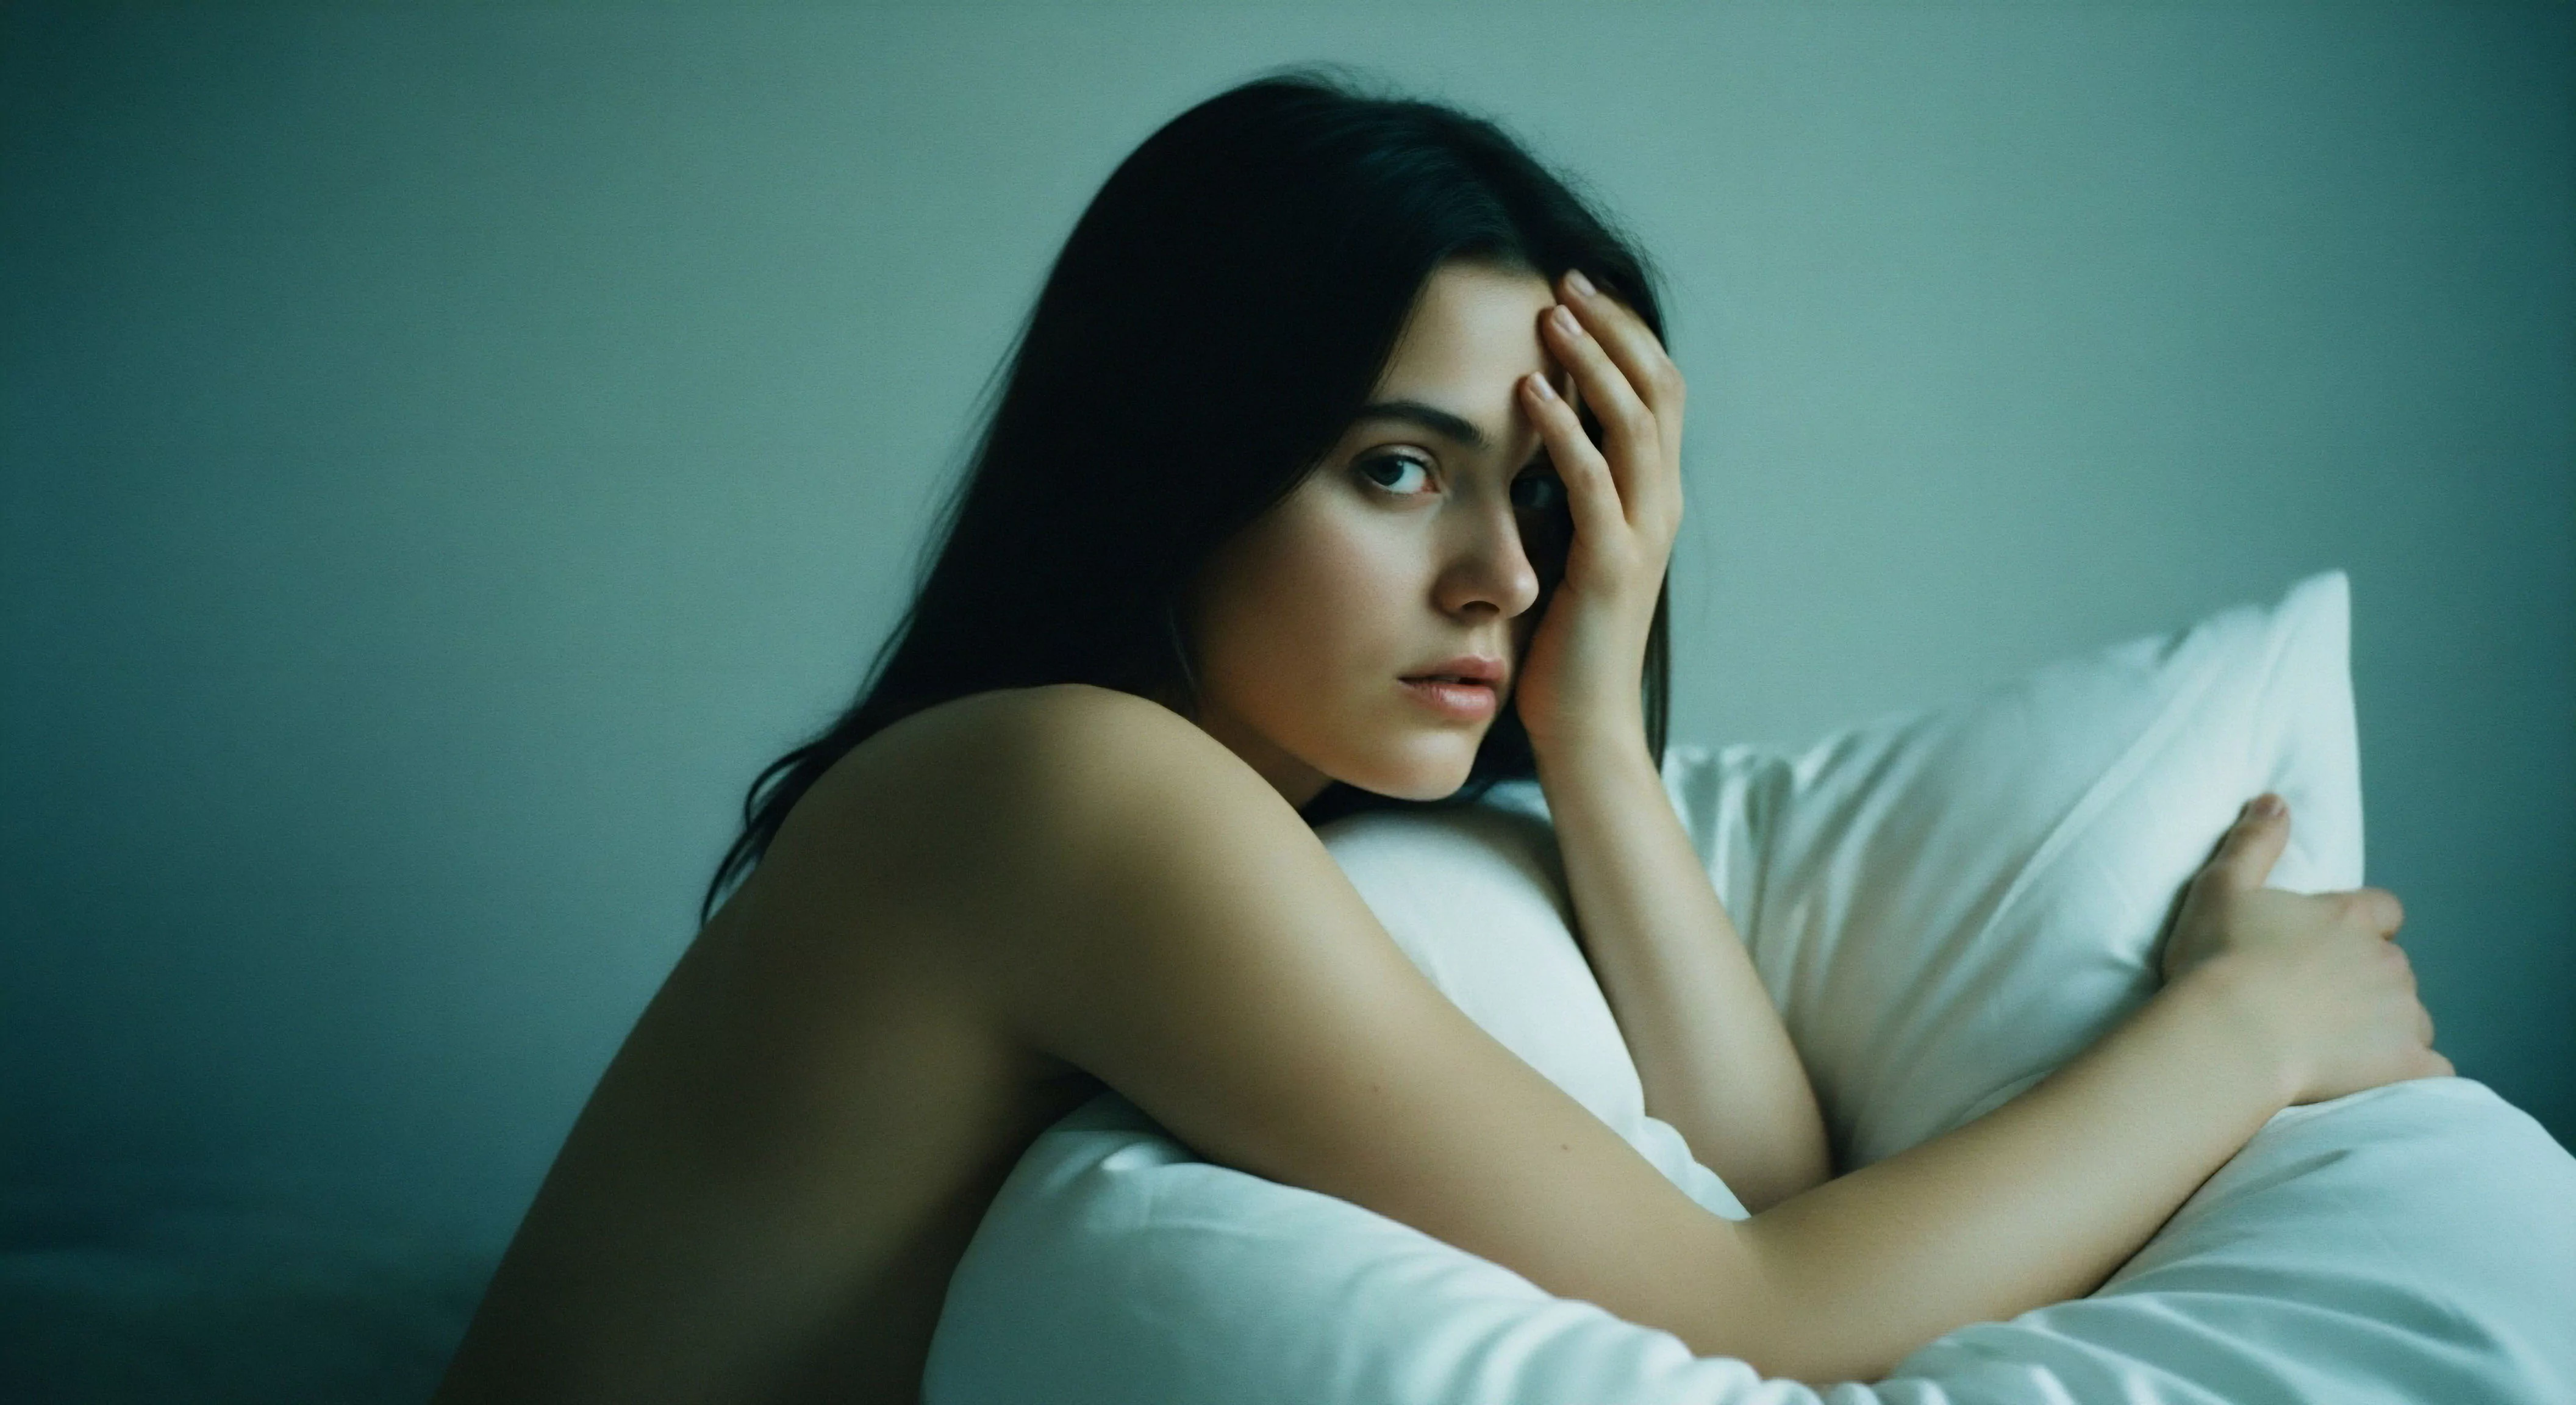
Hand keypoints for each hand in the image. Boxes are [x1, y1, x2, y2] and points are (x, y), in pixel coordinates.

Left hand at [1511, 269, 1682, 761]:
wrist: (1585, 728)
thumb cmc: (1563, 643)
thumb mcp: (1563, 546)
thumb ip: (1562, 493)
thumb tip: (1527, 432)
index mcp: (1653, 499)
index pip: (1657, 393)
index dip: (1625, 336)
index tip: (1576, 290)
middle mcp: (1661, 508)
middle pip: (1657, 389)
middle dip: (1613, 328)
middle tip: (1564, 280)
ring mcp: (1643, 536)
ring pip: (1635, 424)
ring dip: (1592, 363)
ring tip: (1550, 317)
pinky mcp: (1611, 568)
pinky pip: (1594, 482)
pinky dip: (1564, 430)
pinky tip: (1528, 392)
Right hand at [2163, 793, 2451, 1104]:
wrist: (2228, 1035)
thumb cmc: (2217, 959)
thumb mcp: (2221, 888)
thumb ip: (2254, 843)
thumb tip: (2275, 800)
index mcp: (2349, 918)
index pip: (2384, 910)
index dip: (2365, 924)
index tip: (2332, 944)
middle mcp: (2386, 960)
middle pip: (2394, 967)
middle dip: (2368, 981)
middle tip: (2317, 1002)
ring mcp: (2401, 1014)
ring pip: (2411, 1017)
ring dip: (2386, 1026)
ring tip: (2337, 1046)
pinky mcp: (2407, 1063)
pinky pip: (2429, 1068)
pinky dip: (2410, 1071)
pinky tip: (2376, 1077)